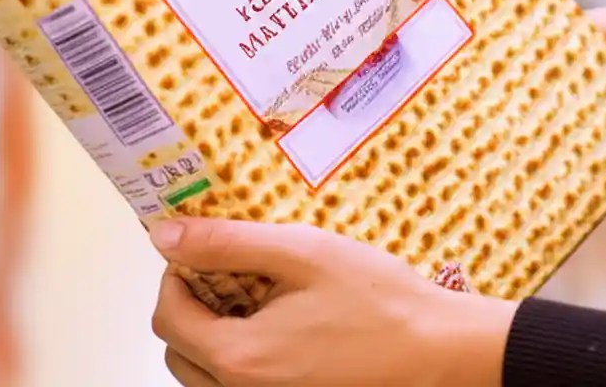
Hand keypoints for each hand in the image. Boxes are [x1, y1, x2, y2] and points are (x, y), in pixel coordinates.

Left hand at [150, 219, 515, 386]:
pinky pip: (239, 386)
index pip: (168, 317)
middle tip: (228, 273)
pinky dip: (242, 357)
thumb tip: (165, 235)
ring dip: (212, 334)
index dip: (175, 276)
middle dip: (190, 306)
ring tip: (256, 297)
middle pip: (179, 350)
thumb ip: (226, 243)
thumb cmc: (382, 303)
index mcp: (241, 358)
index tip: (202, 252)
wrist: (440, 351)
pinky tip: (279, 325)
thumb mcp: (301, 253)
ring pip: (204, 375)